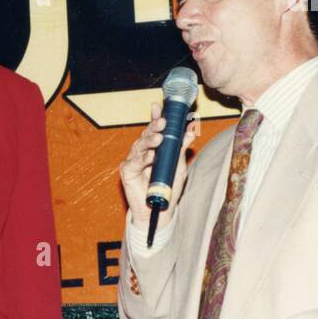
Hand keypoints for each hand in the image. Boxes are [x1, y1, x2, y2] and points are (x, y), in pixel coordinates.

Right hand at [119, 101, 200, 229]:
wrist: (159, 211)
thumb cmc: (168, 189)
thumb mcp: (179, 167)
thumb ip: (181, 150)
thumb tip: (190, 132)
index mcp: (154, 148)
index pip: (154, 130)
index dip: (155, 118)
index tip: (159, 107)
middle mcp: (142, 152)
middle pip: (146, 135)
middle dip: (154, 127)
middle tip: (163, 122)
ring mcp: (133, 161)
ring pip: (139, 146)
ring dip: (149, 141)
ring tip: (159, 138)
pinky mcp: (127, 172)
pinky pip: (134, 163)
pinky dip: (142, 159)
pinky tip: (150, 156)